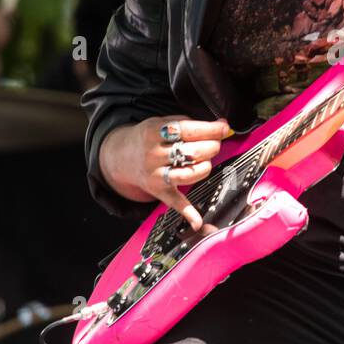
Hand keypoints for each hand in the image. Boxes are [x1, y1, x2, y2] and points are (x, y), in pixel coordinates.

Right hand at [101, 115, 232, 232]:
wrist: (121, 157)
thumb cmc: (148, 138)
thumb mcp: (160, 122)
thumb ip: (187, 123)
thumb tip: (220, 126)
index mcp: (154, 132)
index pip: (188, 130)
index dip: (210, 129)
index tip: (222, 128)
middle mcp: (153, 155)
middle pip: (192, 152)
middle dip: (212, 146)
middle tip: (215, 144)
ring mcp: (156, 174)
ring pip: (189, 174)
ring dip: (206, 167)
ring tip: (207, 161)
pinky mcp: (158, 191)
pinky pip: (175, 202)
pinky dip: (188, 213)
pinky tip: (198, 221)